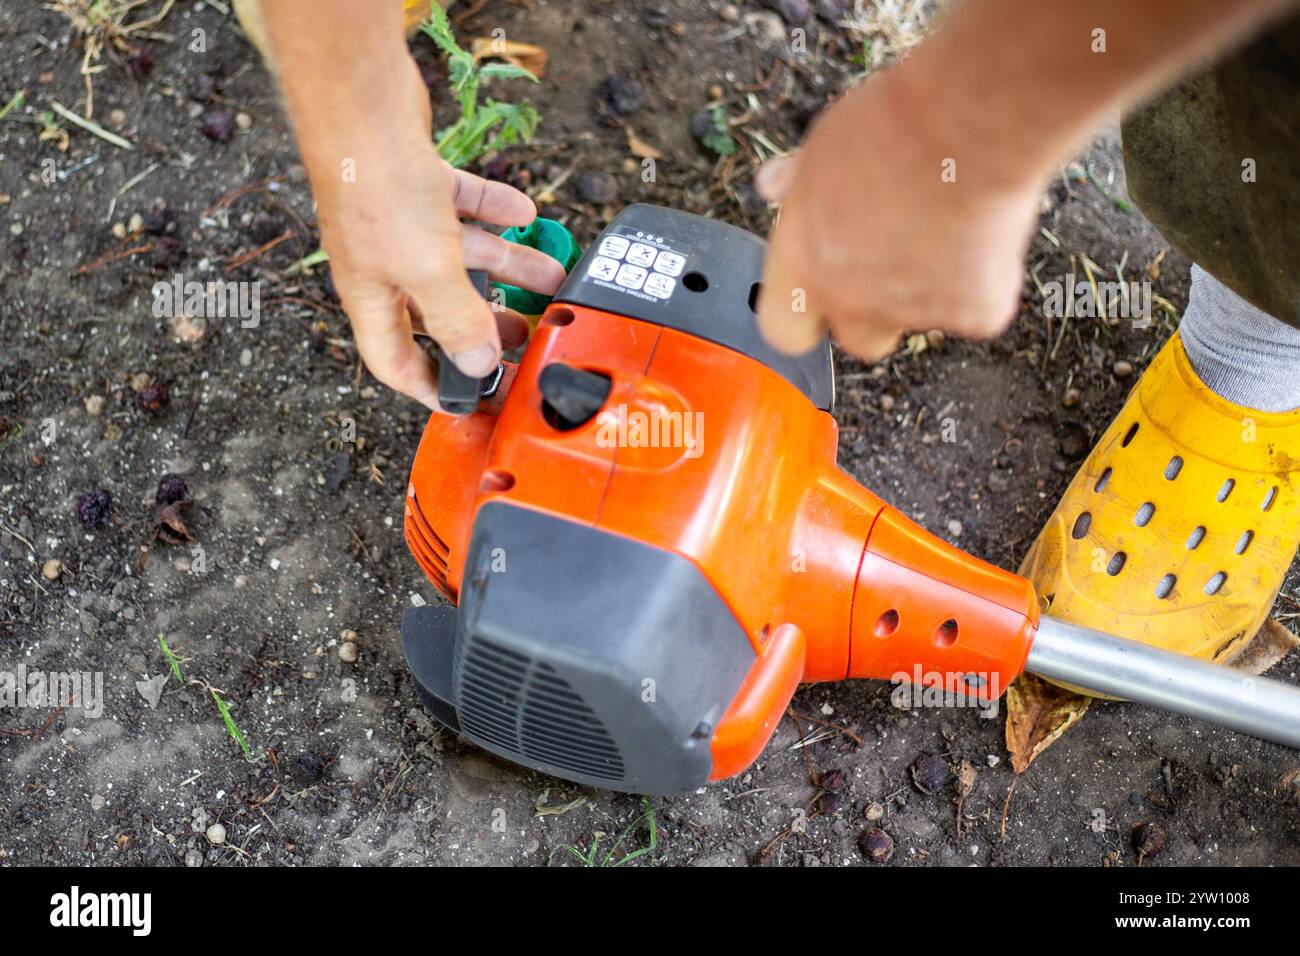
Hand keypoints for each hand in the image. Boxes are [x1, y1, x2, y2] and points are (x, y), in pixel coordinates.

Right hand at [310, 63, 565, 410]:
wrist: (361, 105)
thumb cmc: (378, 190)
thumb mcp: (429, 271)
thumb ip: (456, 319)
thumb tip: (478, 366)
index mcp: (373, 296)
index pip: (394, 361)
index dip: (428, 387)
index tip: (468, 403)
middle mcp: (383, 262)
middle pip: (438, 308)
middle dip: (484, 325)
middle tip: (525, 338)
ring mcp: (399, 220)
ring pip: (460, 254)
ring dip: (506, 266)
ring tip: (549, 276)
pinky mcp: (416, 180)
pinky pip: (462, 204)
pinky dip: (494, 212)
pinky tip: (526, 215)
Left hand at [755, 71, 1043, 361]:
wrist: (964, 121)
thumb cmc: (892, 123)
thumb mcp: (821, 144)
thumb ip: (797, 180)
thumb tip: (772, 185)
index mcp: (802, 263)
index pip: (784, 329)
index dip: (806, 317)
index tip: (826, 292)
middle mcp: (849, 299)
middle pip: (858, 340)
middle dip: (877, 312)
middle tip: (899, 256)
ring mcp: (910, 311)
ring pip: (923, 321)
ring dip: (932, 291)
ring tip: (948, 225)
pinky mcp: (973, 312)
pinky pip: (980, 309)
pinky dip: (987, 280)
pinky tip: (987, 229)